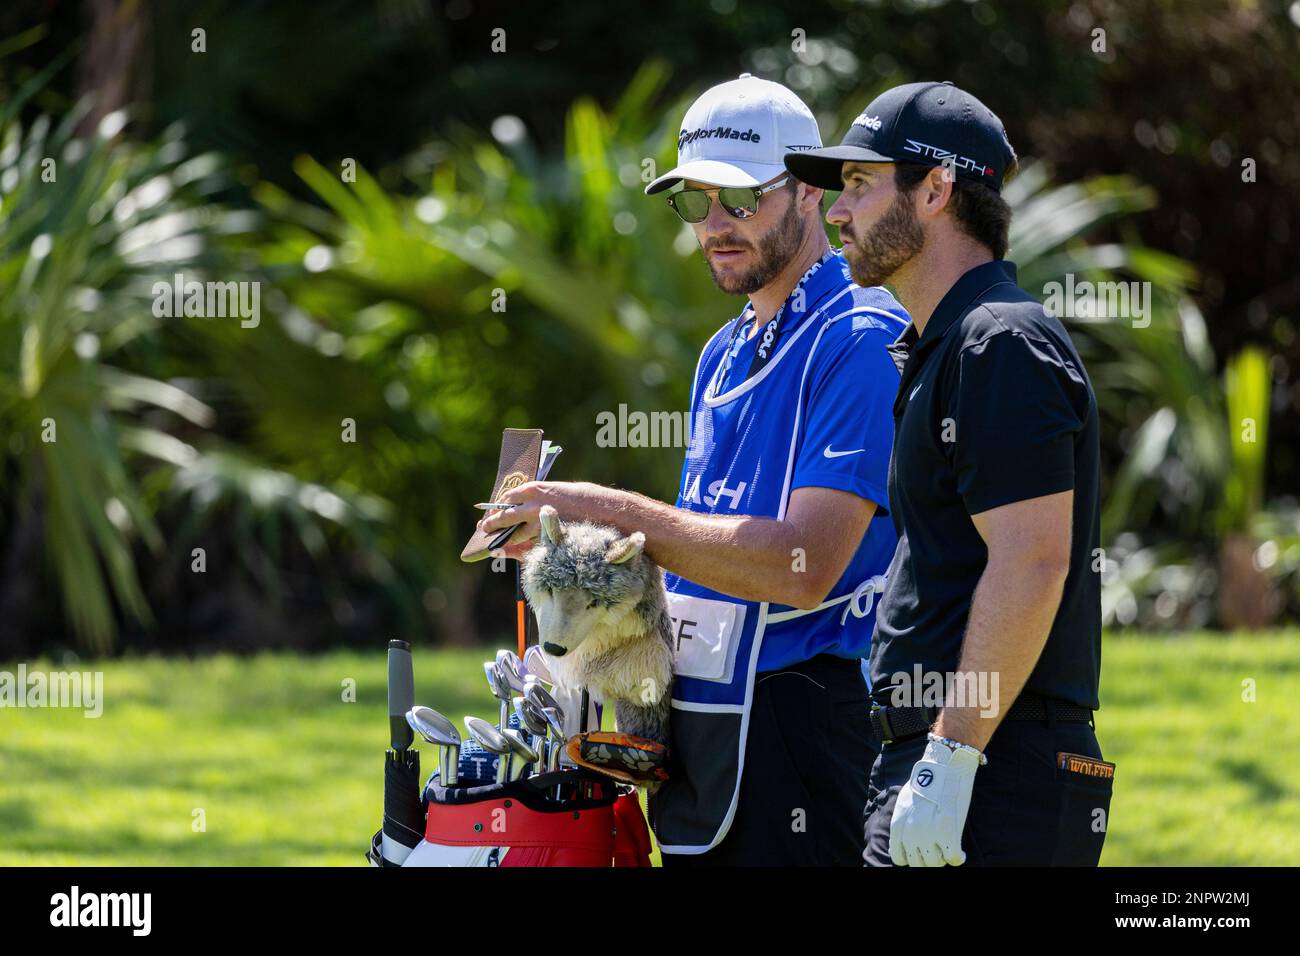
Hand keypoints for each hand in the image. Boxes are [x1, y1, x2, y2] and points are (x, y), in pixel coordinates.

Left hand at [476, 481, 624, 559]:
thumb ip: (541, 498)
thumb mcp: (559, 491)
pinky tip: (510, 551)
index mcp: (536, 489)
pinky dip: (518, 549)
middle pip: (505, 515)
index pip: (508, 496)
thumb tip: (525, 502)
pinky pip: (528, 545)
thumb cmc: (584, 499)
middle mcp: (533, 505)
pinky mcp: (547, 538)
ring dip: (504, 538)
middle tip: (484, 527)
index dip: (499, 504)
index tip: (494, 509)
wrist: (603, 511)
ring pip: (514, 533)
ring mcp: (539, 524)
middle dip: (493, 523)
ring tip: (494, 542)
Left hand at [888, 737, 982, 865]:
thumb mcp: (906, 801)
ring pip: (936, 863)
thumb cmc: (928, 782)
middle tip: (938, 849)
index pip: (899, 858)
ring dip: (943, 858)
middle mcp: (910, 832)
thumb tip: (906, 842)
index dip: (912, 857)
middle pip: (918, 863)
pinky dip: (958, 858)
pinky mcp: (948, 833)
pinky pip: (953, 859)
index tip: (921, 852)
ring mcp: (929, 834)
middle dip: (929, 858)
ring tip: (948, 848)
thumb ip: (904, 823)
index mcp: (898, 825)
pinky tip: (960, 852)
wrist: (945, 765)